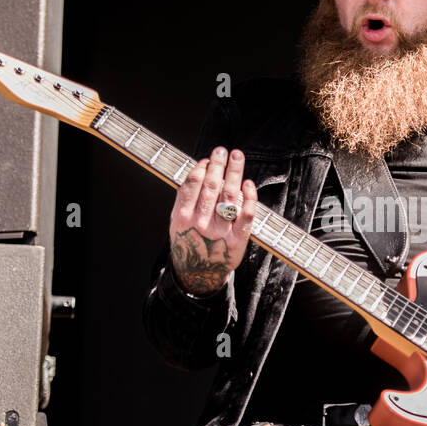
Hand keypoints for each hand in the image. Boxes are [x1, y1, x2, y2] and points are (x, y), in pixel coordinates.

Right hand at [169, 146, 257, 295]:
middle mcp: (201, 223)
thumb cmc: (189, 243)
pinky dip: (249, 197)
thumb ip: (185, 199)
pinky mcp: (238, 240)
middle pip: (211, 186)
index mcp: (182, 217)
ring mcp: (220, 232)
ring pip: (229, 195)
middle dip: (218, 164)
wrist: (199, 275)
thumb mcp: (177, 223)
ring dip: (234, 172)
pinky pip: (246, 215)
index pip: (192, 184)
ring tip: (236, 157)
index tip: (208, 159)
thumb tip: (199, 169)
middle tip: (223, 151)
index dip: (201, 168)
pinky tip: (248, 183)